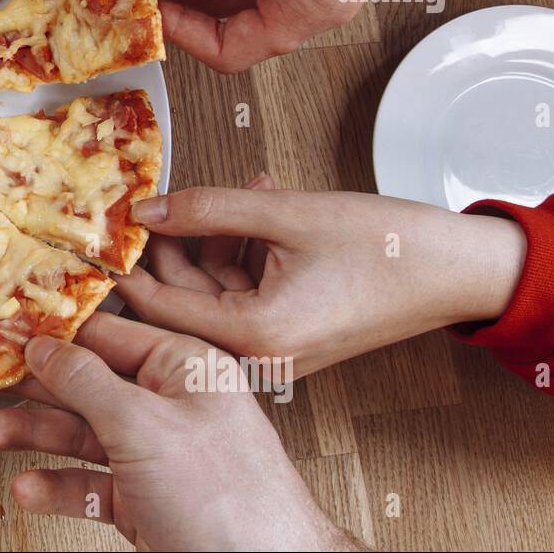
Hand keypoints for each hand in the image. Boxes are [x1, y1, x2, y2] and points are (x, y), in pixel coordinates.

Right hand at [0, 320, 353, 549]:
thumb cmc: (231, 499)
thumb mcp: (146, 425)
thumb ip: (88, 382)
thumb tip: (46, 348)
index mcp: (182, 368)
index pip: (104, 335)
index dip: (51, 332)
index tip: (4, 326)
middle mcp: (169, 406)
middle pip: (83, 386)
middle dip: (30, 389)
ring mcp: (157, 456)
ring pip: (79, 436)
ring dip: (31, 437)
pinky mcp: (146, 500)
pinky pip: (89, 484)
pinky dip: (57, 486)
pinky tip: (29, 487)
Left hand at [117, 176, 527, 376]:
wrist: (457, 270)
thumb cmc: (388, 247)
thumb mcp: (285, 213)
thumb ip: (207, 209)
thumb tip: (147, 210)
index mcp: (252, 338)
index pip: (156, 307)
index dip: (123, 266)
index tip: (97, 235)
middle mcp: (258, 358)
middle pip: (182, 300)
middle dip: (175, 244)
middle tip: (166, 196)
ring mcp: (273, 353)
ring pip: (212, 292)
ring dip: (215, 240)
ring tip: (240, 194)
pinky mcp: (287, 338)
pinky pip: (242, 294)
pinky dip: (243, 253)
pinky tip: (258, 209)